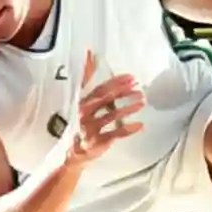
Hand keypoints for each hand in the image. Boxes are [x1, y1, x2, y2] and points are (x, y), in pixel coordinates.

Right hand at [65, 50, 145, 164]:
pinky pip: (115, 134)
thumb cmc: (78, 126)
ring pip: (112, 115)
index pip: (99, 89)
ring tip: (142, 102)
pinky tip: (140, 125)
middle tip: (138, 87)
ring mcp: (90, 128)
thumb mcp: (80, 105)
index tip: (130, 77)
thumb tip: (90, 56)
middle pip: (106, 99)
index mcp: (81, 104)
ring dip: (128, 108)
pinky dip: (128, 129)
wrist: (70, 155)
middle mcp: (84, 114)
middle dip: (123, 92)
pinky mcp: (97, 142)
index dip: (115, 83)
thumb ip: (86, 82)